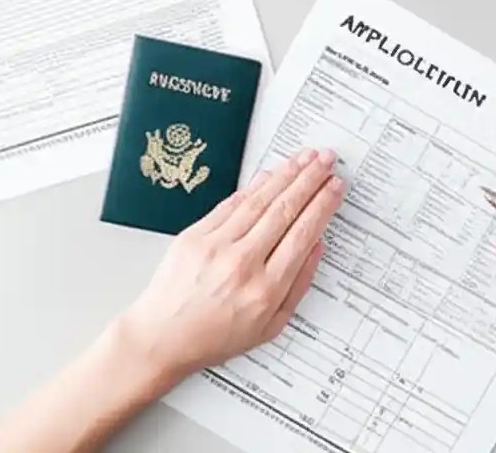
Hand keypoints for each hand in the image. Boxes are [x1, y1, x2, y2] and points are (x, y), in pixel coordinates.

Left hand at [114, 148, 344, 381]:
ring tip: (305, 158)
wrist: (161, 338)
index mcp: (265, 290)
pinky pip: (231, 203)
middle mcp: (242, 264)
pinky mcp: (194, 236)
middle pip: (285, 210)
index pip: (303, 234)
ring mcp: (215, 247)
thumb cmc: (214, 337)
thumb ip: (299, 285)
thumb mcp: (270, 327)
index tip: (334, 188)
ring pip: (259, 200)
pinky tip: (271, 173)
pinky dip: (254, 185)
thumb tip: (316, 246)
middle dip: (310, 180)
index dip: (322, 205)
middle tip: (326, 161)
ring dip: (286, 174)